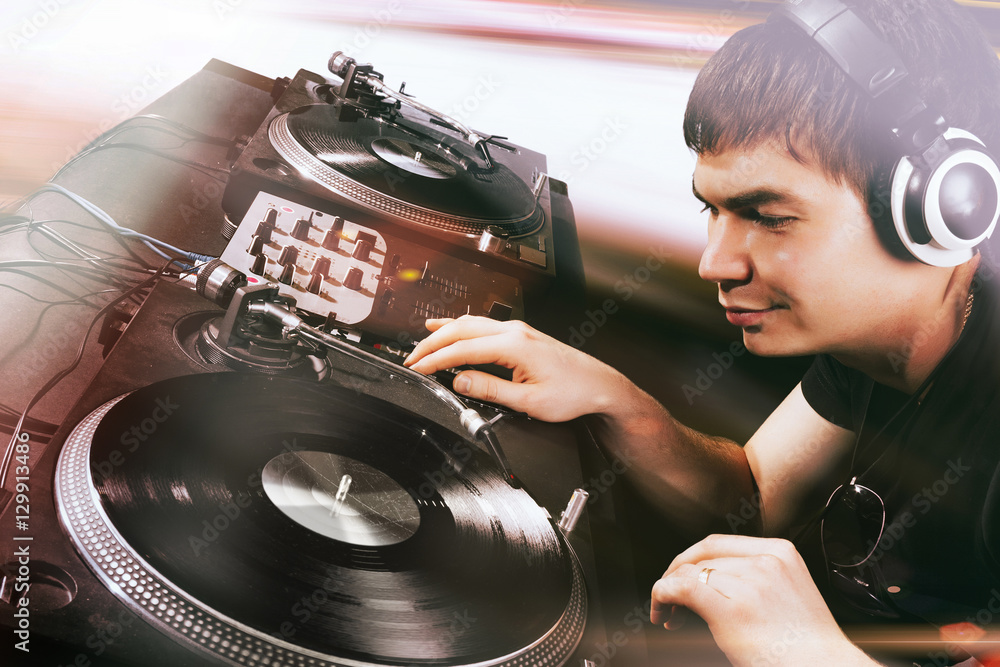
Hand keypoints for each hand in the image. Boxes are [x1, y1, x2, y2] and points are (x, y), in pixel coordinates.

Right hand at [403, 315, 630, 421]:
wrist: (598, 386)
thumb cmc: (572, 393)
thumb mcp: (529, 401)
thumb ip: (491, 389)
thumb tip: (460, 382)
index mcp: (514, 346)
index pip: (463, 349)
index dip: (435, 359)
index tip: (417, 369)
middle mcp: (515, 332)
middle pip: (462, 330)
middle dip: (432, 343)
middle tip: (411, 358)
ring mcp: (518, 330)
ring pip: (471, 323)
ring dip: (444, 332)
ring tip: (422, 340)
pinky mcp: (521, 334)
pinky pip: (483, 325)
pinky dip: (460, 327)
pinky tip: (451, 328)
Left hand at [651, 534, 875, 666]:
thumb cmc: (805, 644)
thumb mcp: (785, 592)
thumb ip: (753, 577)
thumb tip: (708, 577)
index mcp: (780, 551)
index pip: (716, 543)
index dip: (688, 559)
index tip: (677, 576)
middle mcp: (766, 561)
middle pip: (701, 558)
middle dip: (676, 576)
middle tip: (668, 600)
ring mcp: (751, 583)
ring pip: (689, 572)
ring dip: (668, 591)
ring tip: (668, 614)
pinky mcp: (734, 608)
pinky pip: (683, 588)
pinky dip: (663, 596)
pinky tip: (662, 612)